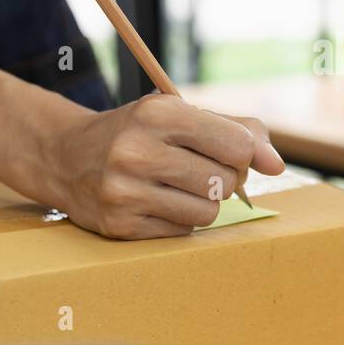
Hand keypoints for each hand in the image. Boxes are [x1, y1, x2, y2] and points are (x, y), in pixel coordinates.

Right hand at [41, 94, 284, 238]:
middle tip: (201, 169)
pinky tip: (158, 202)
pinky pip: (182, 232)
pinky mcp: (119, 226)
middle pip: (225, 181)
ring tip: (179, 186)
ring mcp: (124, 191)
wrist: (66, 157)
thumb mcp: (180, 115)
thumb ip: (237, 131)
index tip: (233, 153)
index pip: (237, 144)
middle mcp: (137, 151)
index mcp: (157, 113)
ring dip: (204, 202)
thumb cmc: (139, 133)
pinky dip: (180, 219)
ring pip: (207, 212)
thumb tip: (277, 165)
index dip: (246, 153)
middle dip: (224, 178)